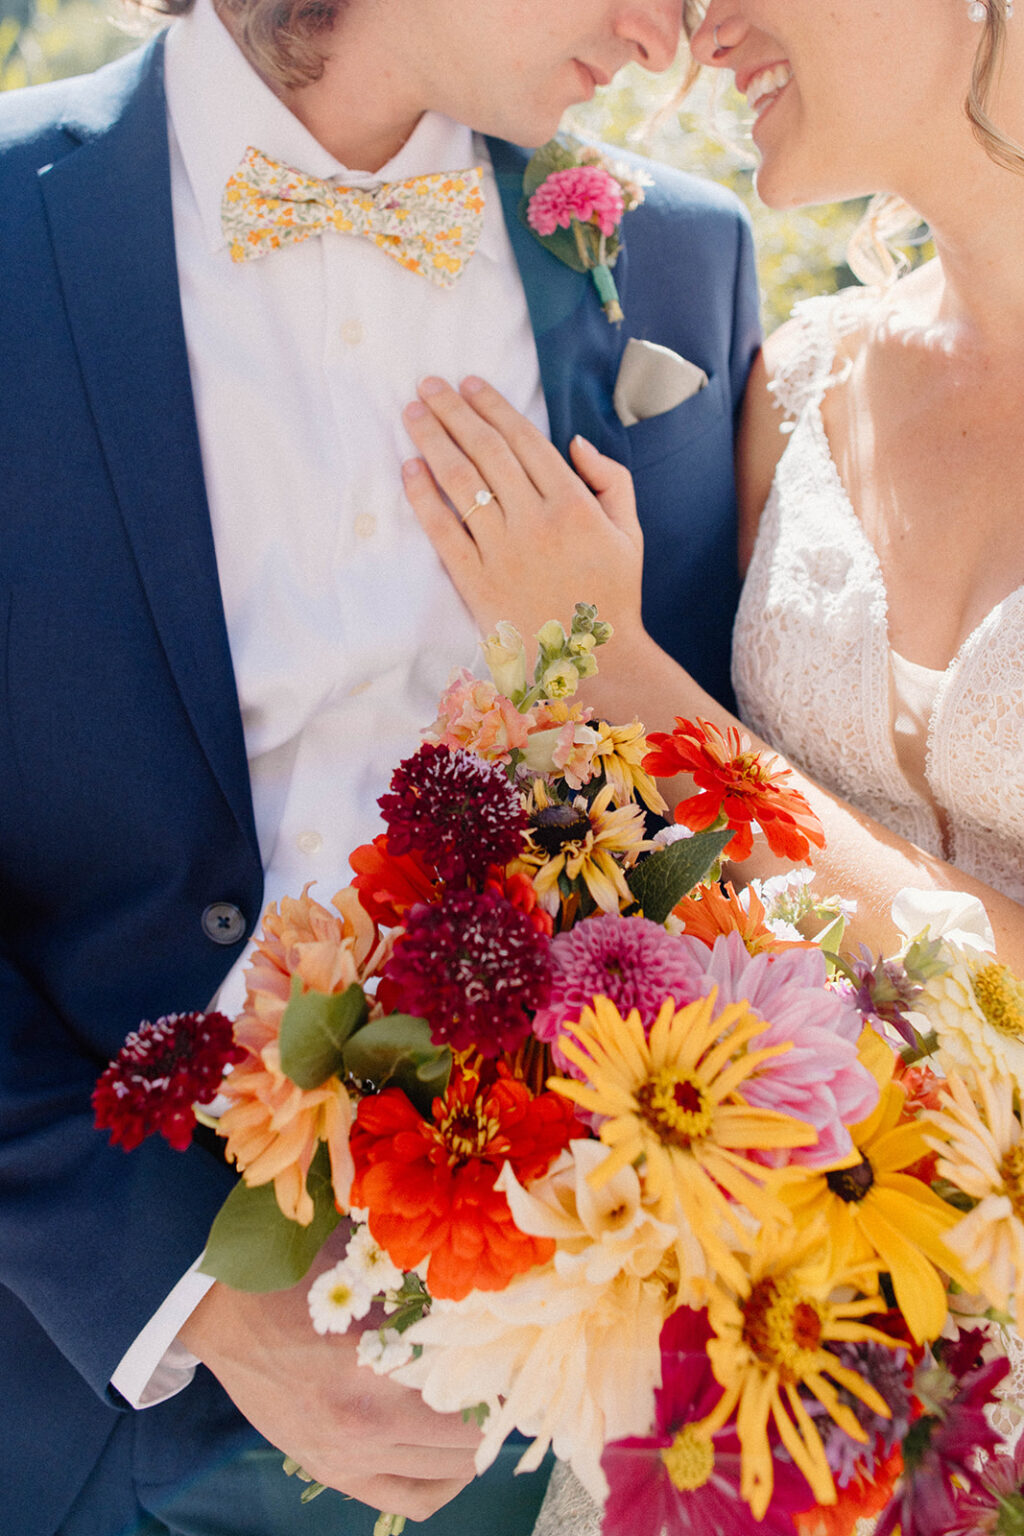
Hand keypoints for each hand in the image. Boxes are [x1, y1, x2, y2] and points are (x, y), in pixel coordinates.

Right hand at [178, 1250, 479, 1519]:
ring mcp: (348, 1457)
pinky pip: (411, 1502)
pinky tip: (454, 1456)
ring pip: (449, 1472)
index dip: (504, 1370)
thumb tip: (487, 1300)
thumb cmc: (295, 1277)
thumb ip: (422, 1292)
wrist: (222, 1314)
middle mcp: (363, 1424)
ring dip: (475, 1441)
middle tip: (505, 1376)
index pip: (468, 1387)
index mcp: (371, 1366)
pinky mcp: (333, 1473)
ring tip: (484, 1407)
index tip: (518, 1351)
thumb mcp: (363, 1271)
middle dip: (494, 1406)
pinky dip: (445, 1483)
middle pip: (468, 1436)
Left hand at [401, 375, 644, 649]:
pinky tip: (410, 469)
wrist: (597, 662)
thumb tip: (574, 442)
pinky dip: (424, 498)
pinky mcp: (479, 583)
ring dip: (433, 442)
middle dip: (454, 412)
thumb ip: (611, 480)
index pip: (524, 440)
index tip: (470, 383)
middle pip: (487, 452)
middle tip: (429, 383)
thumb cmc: (613, 595)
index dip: (493, 406)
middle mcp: (537, 522)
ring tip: (413, 413)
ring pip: (462, 484)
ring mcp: (505, 553)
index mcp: (575, 504)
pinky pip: (445, 533)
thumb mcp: (629, 533)